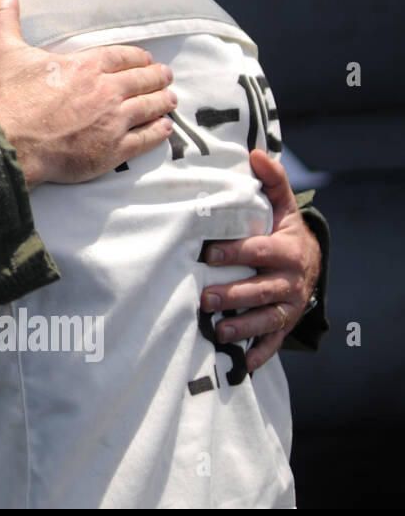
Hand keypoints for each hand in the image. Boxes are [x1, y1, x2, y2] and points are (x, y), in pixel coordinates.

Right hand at [0, 0, 176, 186]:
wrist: (8, 144)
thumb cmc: (6, 100)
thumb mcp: (2, 52)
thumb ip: (4, 18)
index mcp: (85, 66)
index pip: (121, 56)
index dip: (136, 57)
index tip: (145, 59)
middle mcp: (106, 91)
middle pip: (140, 80)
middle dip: (155, 77)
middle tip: (166, 76)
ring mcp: (112, 122)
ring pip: (148, 107)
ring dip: (162, 101)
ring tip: (171, 99)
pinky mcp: (111, 152)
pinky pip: (145, 139)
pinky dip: (158, 132)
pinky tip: (164, 128)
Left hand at [200, 150, 320, 371]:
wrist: (310, 264)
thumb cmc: (282, 232)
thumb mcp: (281, 207)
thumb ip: (271, 182)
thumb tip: (255, 153)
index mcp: (285, 250)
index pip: (259, 251)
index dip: (236, 251)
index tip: (208, 252)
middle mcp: (289, 280)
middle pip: (261, 289)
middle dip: (235, 294)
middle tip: (205, 299)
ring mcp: (288, 305)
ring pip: (267, 318)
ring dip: (243, 326)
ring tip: (218, 331)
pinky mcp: (284, 325)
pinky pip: (274, 342)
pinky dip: (259, 353)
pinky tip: (242, 363)